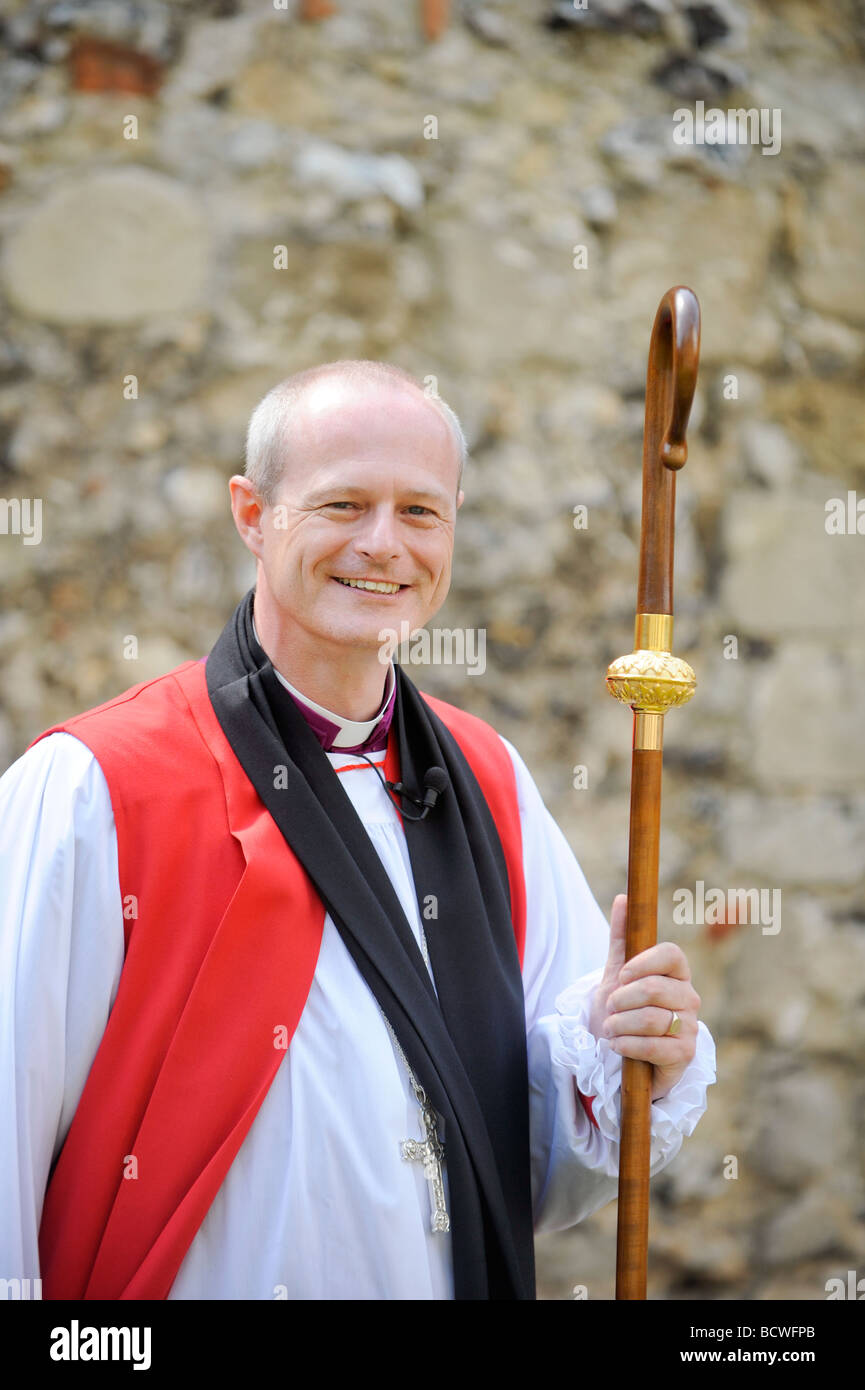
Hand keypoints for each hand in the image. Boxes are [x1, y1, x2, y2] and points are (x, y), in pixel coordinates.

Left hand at [588, 893, 700, 1100]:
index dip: (644, 962)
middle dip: (622, 999)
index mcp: (676, 973)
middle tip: (609, 1008)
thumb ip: (622, 938)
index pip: (672, 954)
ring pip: (652, 1018)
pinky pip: (655, 1046)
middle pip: (656, 988)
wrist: (622, 1055)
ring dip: (620, 1024)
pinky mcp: (684, 1055)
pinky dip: (628, 1045)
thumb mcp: (617, 973)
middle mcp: (689, 998)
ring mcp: (690, 1027)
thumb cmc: (623, 1010)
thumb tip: (623, 898)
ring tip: (609, 1029)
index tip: (622, 975)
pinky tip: (617, 1045)